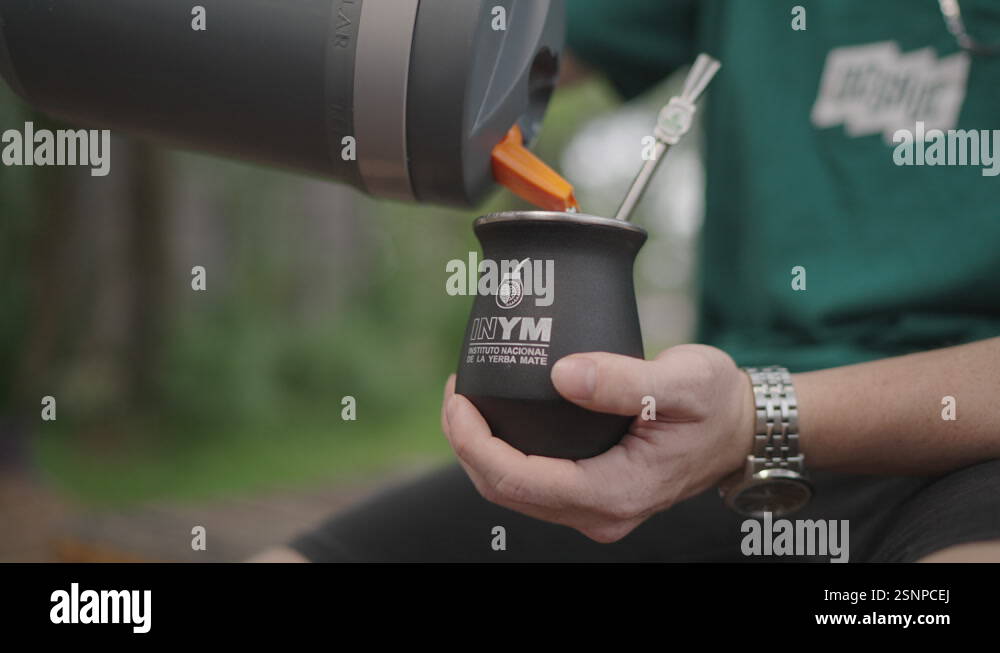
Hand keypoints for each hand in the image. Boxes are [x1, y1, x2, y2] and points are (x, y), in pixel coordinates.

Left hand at [441, 344, 754, 542]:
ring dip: (479, 451)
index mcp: (616, 492)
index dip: (475, 442)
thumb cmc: (717, 402)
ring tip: (467, 400)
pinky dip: (503, 454)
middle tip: (456, 390)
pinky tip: (497, 417)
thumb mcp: (682, 381)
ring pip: (512, 491)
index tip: (459, 395)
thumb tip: (561, 375)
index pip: (519, 479)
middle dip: (466, 444)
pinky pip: (530, 483)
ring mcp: (593, 509)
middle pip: (504, 491)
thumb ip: (624, 380)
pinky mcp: (591, 493)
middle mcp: (599, 513)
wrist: (742, 428)